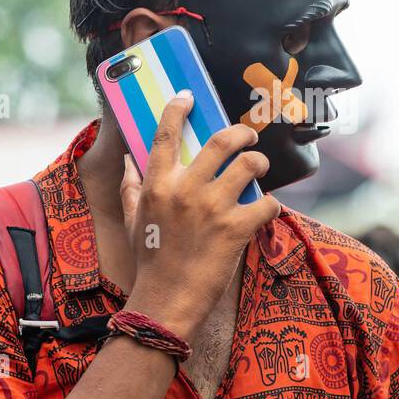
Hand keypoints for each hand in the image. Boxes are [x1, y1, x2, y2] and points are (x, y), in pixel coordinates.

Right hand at [121, 91, 280, 338]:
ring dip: (259, 165)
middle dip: (242, 134)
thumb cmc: (150, 262)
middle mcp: (185, 190)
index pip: (166, 134)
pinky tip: (265, 211)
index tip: (188, 96)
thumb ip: (132, 188)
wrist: (166, 301)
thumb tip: (128, 161)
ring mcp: (212, 208)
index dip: (178, 108)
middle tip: (249, 138)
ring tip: (259, 171)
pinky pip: (267, 204)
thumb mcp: (133, 221)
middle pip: (221, 141)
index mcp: (157, 185)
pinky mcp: (236, 229)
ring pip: (250, 165)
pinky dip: (270, 206)